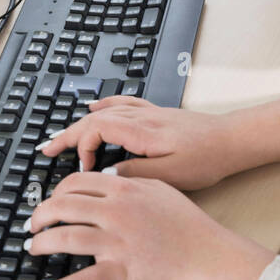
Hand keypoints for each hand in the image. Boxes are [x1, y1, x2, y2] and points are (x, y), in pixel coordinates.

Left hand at [21, 170, 273, 279]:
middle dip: (40, 216)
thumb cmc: (186, 223)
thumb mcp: (160, 187)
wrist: (204, 256)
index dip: (55, 192)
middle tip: (34, 225)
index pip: (75, 183)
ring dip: (40, 243)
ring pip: (63, 238)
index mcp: (122, 189)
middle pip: (62, 206)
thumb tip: (106, 177)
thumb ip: (131, 180)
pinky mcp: (118, 271)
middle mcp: (114, 211)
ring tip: (33, 247)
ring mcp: (115, 242)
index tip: (51, 201)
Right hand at [40, 95, 237, 190]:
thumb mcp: (170, 174)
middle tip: (46, 149)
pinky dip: (104, 105)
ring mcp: (149, 113)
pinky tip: (94, 106)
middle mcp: (142, 117)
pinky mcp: (157, 115)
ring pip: (105, 111)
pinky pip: (122, 103)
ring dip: (81, 122)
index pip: (97, 129)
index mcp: (142, 131)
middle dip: (68, 133)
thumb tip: (106, 175)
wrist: (232, 140)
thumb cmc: (207, 158)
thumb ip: (135, 173)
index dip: (82, 148)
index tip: (84, 170)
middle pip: (94, 118)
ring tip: (62, 135)